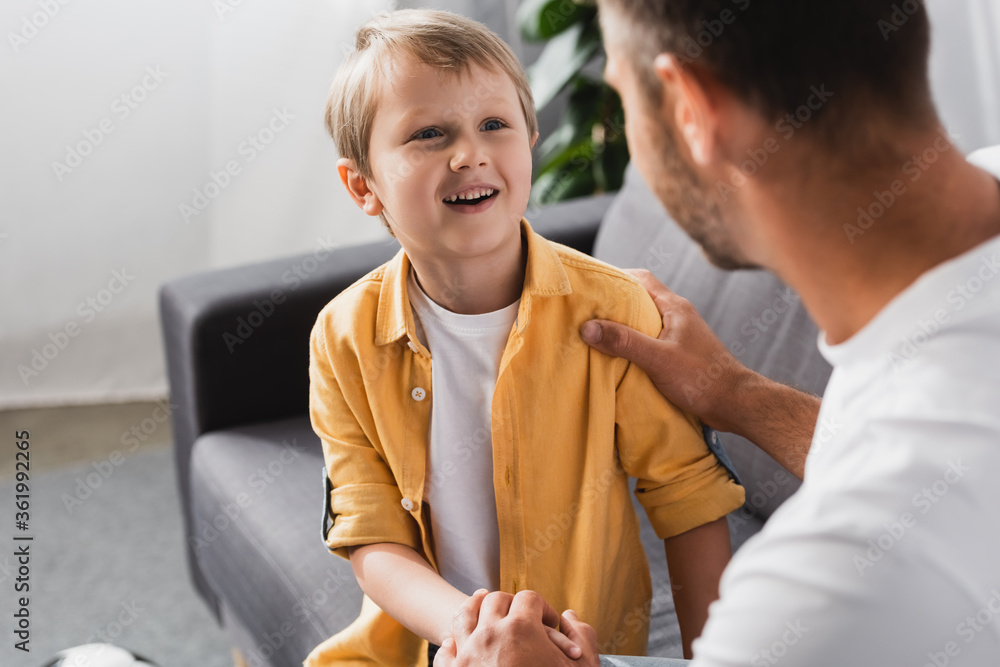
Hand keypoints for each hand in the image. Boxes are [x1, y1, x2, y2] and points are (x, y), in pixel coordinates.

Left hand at [434, 590, 599, 666]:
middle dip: (510, 604)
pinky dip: (451, 645)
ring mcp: (468, 656)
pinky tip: (455, 645)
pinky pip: (446, 653)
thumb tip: (569, 615)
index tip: (550, 622)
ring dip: (475, 610)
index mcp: (521, 629)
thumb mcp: (582, 666)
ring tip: (484, 611)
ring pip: (465, 617)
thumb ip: (581, 635)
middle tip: (520, 616)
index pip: (528, 599)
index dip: (542, 607)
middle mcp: (490, 636)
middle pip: (495, 601)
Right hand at [579, 269, 750, 434]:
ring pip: (646, 321)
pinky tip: (621, 357)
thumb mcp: (657, 358)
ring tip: (599, 336)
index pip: (642, 278)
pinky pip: (651, 339)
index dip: (616, 277)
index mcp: (675, 306)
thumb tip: (588, 327)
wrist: (734, 403)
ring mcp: (681, 334)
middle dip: (615, 304)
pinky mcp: (681, 352)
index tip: (592, 286)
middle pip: (641, 299)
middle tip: (588, 312)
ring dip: (624, 327)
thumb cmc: (701, 378)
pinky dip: (634, 344)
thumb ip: (624, 342)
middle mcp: (678, 315)